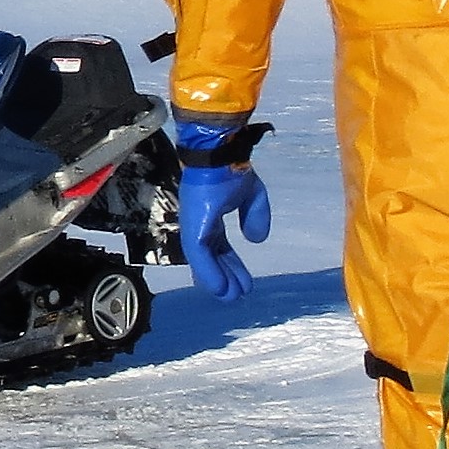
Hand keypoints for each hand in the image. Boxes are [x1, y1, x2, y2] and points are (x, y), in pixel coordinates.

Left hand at [176, 121, 271, 303]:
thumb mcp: (252, 196)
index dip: (228, 263)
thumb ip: (255, 217)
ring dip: (217, 279)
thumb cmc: (232, 168)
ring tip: (229, 296)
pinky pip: (199, 254)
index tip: (239, 280)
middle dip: (225, 275)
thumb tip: (256, 240)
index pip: (217, 245)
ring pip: (202, 260)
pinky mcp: (193, 226)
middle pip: (211, 255)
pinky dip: (208, 271)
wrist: (219, 152)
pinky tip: (217, 287)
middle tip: (236, 294)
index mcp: (211, 214)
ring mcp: (194, 224)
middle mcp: (200, 222)